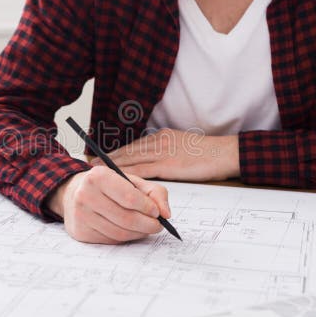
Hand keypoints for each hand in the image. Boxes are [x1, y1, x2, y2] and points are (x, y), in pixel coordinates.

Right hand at [46, 167, 170, 243]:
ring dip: (138, 233)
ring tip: (146, 228)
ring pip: (119, 232)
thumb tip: (166, 214)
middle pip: (126, 218)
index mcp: (98, 176)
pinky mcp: (80, 232)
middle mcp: (85, 195)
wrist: (74, 193)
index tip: (157, 213)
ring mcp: (81, 215)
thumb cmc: (108, 186)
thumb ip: (155, 193)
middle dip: (147, 224)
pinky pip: (110, 240)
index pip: (129, 197)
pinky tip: (129, 231)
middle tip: (157, 225)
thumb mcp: (131, 181)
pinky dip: (125, 238)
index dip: (147, 207)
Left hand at [93, 129, 239, 181]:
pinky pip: (143, 171)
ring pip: (131, 159)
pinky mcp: (168, 165)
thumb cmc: (207, 154)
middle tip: (91, 164)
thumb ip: (166, 152)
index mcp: (162, 136)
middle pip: (128, 151)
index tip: (101, 156)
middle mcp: (159, 141)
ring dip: (112, 166)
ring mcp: (163, 152)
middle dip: (108, 158)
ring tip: (96, 171)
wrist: (224, 153)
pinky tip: (117, 180)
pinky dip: (128, 175)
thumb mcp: (182, 147)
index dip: (116, 152)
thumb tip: (154, 164)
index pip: (134, 145)